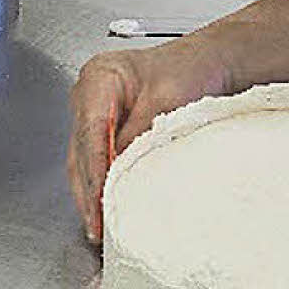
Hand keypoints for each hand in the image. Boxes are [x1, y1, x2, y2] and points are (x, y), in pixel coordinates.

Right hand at [67, 37, 231, 243]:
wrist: (208, 63)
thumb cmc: (190, 69)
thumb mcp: (167, 99)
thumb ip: (140, 133)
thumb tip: (121, 169)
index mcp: (99, 76)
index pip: (90, 130)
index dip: (94, 169)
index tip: (99, 198)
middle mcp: (89, 95)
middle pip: (80, 148)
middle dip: (87, 188)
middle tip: (96, 223)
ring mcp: (94, 112)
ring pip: (83, 159)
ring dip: (89, 192)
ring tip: (97, 225)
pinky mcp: (106, 128)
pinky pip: (96, 160)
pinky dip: (99, 183)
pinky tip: (104, 206)